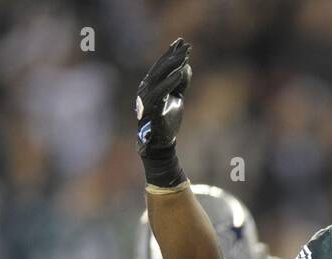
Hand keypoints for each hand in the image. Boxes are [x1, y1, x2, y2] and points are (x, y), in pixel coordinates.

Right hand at [135, 38, 191, 185]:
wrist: (160, 144)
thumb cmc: (167, 121)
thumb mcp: (176, 98)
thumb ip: (179, 83)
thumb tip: (186, 67)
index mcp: (150, 85)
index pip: (161, 66)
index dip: (171, 53)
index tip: (182, 42)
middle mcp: (145, 89)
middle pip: (160, 68)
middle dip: (173, 55)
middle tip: (185, 44)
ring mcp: (146, 98)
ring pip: (159, 77)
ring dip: (172, 65)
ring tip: (184, 56)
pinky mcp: (151, 108)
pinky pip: (160, 92)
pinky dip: (170, 82)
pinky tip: (180, 73)